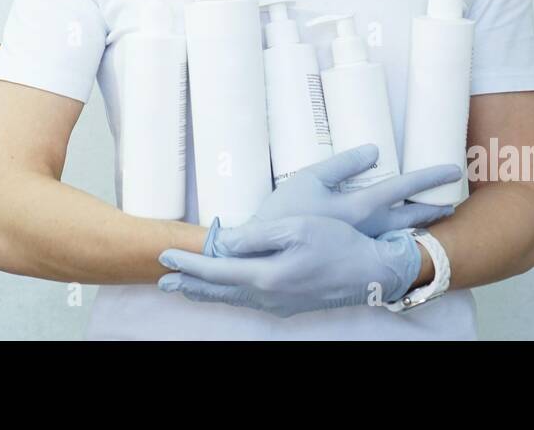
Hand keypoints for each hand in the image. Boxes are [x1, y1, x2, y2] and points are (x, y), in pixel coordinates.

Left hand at [161, 215, 420, 317]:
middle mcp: (268, 296)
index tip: (166, 257)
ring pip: (232, 298)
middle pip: (218, 292)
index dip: (189, 265)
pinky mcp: (288, 306)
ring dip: (206, 291)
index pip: (216, 272)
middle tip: (162, 282)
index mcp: (267, 276)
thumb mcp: (296, 227)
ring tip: (185, 286)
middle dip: (189, 285)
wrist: (371, 272)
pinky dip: (227, 293)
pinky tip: (224, 288)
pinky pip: (247, 299)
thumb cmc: (337, 243)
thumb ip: (256, 236)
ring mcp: (278, 305)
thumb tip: (223, 243)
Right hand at [200, 144, 460, 256]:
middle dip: (432, 207)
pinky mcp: (349, 256)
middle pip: (410, 216)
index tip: (452, 169)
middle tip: (453, 200)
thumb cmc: (283, 213)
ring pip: (400, 234)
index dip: (428, 176)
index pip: (402, 187)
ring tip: (435, 216)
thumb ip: (343, 163)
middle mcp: (367, 230)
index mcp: (360, 208)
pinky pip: (383, 246)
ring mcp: (359, 246)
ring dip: (419, 225)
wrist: (263, 254)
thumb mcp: (310, 178)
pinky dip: (398, 239)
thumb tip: (374, 150)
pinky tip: (402, 235)